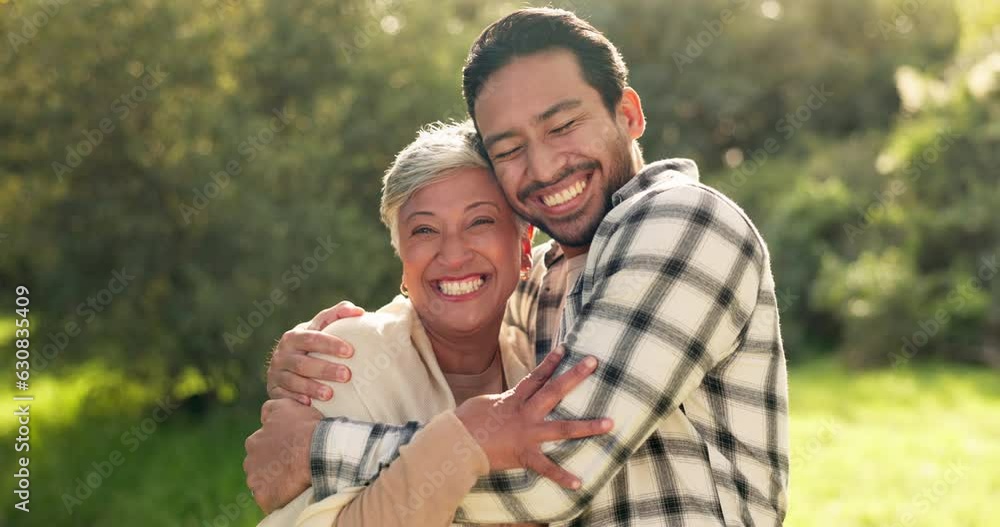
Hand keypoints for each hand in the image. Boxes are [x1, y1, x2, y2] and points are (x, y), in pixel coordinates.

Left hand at [244, 398, 321, 512]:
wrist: (319, 450)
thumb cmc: (306, 428)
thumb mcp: (287, 407)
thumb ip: (270, 408)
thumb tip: (263, 414)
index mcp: (254, 441)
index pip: (260, 449)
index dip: (275, 450)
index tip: (289, 451)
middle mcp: (250, 460)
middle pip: (259, 467)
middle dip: (271, 467)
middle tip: (291, 465)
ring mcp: (255, 480)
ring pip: (262, 483)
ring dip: (273, 482)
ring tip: (293, 479)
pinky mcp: (264, 497)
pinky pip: (268, 500)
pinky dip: (277, 497)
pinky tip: (291, 491)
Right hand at [267, 300, 364, 402]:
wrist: (286, 365)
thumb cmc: (311, 344)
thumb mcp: (320, 328)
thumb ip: (337, 315)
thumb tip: (359, 311)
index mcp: (294, 336)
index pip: (312, 338)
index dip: (330, 344)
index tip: (350, 351)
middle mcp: (282, 354)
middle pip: (303, 363)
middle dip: (325, 369)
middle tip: (346, 375)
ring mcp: (277, 373)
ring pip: (294, 381)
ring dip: (312, 387)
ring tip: (330, 394)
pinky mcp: (275, 390)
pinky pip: (284, 396)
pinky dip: (296, 399)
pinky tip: (309, 404)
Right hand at [454, 346, 612, 488]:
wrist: (455, 443)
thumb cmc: (464, 422)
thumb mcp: (483, 404)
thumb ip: (499, 402)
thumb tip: (502, 401)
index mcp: (513, 399)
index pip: (536, 376)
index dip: (551, 362)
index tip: (566, 349)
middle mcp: (525, 413)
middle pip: (554, 391)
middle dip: (575, 376)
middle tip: (594, 362)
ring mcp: (527, 434)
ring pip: (562, 428)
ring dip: (587, 426)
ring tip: (610, 423)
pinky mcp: (524, 455)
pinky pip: (546, 468)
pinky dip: (562, 476)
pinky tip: (579, 483)